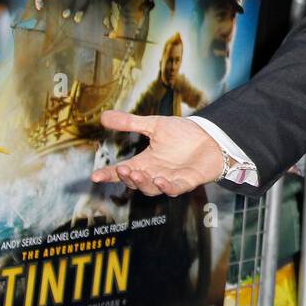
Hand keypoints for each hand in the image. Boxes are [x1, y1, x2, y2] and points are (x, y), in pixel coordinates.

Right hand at [95, 111, 222, 195]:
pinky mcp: (187, 181)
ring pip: (152, 189)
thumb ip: (130, 123)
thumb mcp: (154, 125)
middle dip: (127, 178)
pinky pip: (175, 189)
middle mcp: (155, 173)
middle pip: (135, 182)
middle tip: (122, 169)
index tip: (95, 176)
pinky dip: (167, 187)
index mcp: (145, 162)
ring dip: (144, 183)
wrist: (211, 136)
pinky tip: (161, 180)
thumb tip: (103, 116)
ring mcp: (171, 179)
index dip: (108, 175)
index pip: (122, 171)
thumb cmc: (183, 133)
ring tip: (138, 174)